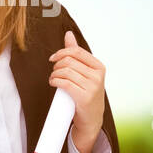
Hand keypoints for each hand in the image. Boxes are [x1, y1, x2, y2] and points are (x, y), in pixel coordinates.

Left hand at [48, 31, 104, 152]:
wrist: (91, 118)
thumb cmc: (85, 92)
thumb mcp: (84, 71)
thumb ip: (76, 53)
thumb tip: (68, 34)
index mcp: (99, 67)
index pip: (77, 52)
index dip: (61, 52)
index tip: (52, 58)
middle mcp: (98, 75)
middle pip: (69, 61)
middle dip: (56, 65)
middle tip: (54, 72)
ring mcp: (92, 86)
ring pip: (65, 72)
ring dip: (54, 74)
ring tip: (53, 79)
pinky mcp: (84, 97)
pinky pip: (64, 83)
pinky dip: (54, 81)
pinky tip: (53, 83)